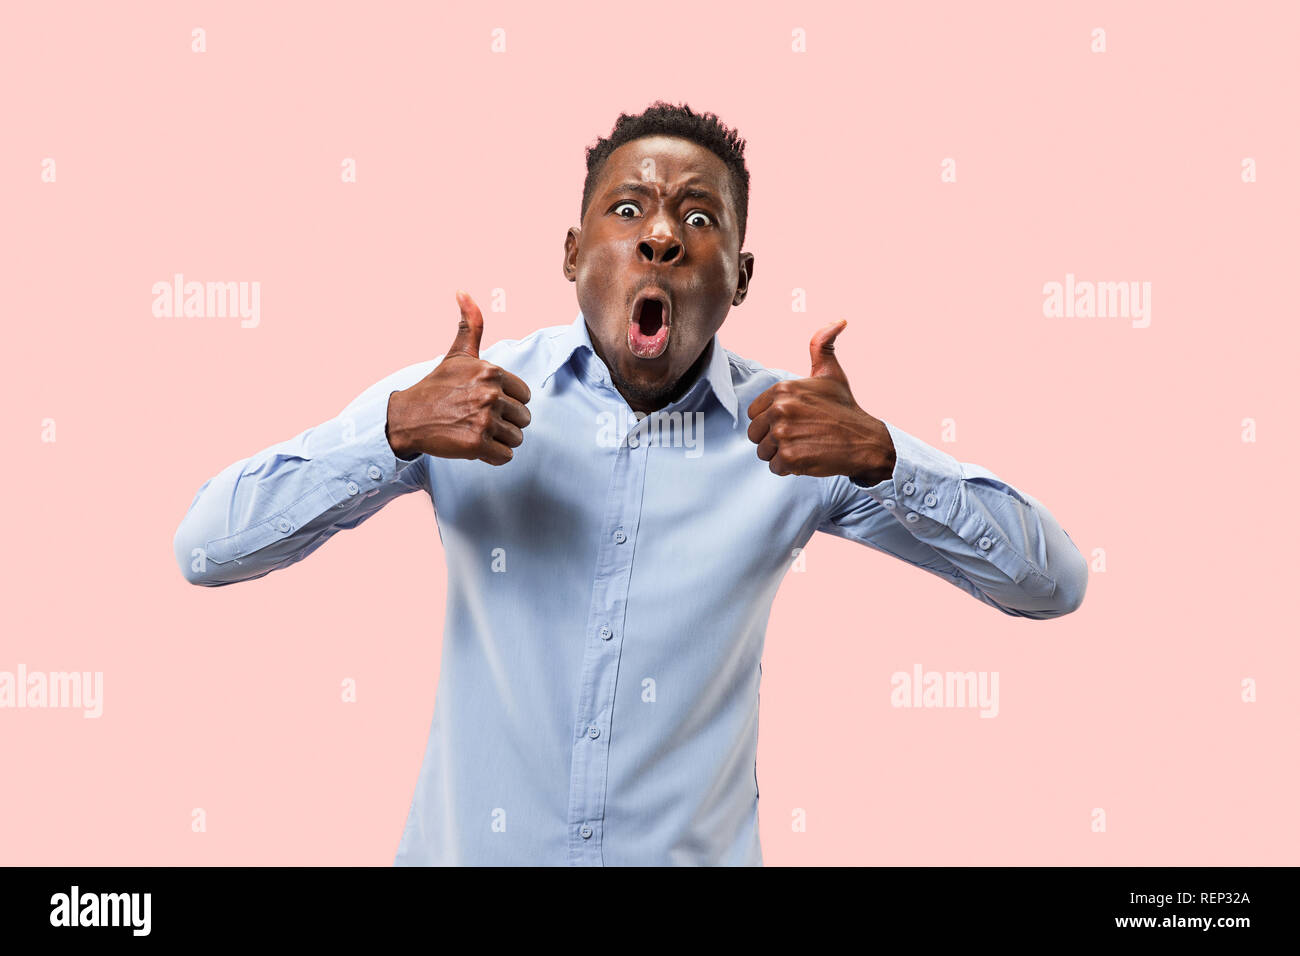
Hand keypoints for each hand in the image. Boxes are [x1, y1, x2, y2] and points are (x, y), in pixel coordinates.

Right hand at [385, 291, 531, 464]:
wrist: (407, 418)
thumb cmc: (436, 386)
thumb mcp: (457, 354)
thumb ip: (470, 325)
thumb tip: (463, 291)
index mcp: (491, 372)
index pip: (525, 395)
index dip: (508, 402)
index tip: (485, 402)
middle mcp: (490, 394)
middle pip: (524, 418)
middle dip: (506, 422)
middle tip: (480, 419)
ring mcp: (484, 420)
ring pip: (517, 438)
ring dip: (499, 440)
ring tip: (477, 431)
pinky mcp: (477, 444)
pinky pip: (505, 457)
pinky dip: (493, 456)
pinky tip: (475, 446)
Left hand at [745, 319, 895, 483]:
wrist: (865, 441)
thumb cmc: (845, 408)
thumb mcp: (831, 373)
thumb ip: (822, 345)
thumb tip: (838, 321)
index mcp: (783, 389)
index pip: (754, 413)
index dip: (770, 420)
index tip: (793, 421)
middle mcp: (780, 409)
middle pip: (755, 434)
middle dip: (773, 439)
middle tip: (798, 436)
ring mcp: (784, 433)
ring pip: (763, 451)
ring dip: (780, 454)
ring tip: (803, 446)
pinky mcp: (790, 456)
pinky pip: (775, 467)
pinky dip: (789, 468)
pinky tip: (807, 457)